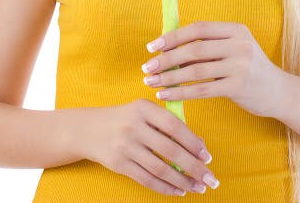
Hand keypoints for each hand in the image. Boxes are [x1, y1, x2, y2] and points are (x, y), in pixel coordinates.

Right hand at [83, 100, 218, 195]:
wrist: (89, 129)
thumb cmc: (126, 119)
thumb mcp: (145, 112)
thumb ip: (169, 124)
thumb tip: (199, 145)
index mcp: (144, 108)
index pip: (174, 126)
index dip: (192, 142)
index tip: (207, 156)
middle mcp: (134, 126)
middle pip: (170, 150)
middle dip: (194, 167)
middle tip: (210, 178)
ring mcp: (125, 146)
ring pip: (159, 168)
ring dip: (182, 181)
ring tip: (197, 187)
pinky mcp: (119, 164)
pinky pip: (146, 179)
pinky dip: (165, 187)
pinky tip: (178, 191)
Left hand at [142, 21, 285, 117]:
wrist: (279, 91)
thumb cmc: (249, 69)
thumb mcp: (235, 48)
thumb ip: (209, 46)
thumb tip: (168, 47)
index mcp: (236, 29)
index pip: (199, 28)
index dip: (173, 36)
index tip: (152, 46)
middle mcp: (239, 44)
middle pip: (195, 49)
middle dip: (167, 58)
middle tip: (147, 67)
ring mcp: (240, 66)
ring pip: (196, 70)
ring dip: (169, 77)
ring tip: (151, 82)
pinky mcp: (239, 87)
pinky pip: (202, 90)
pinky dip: (181, 93)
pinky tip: (166, 95)